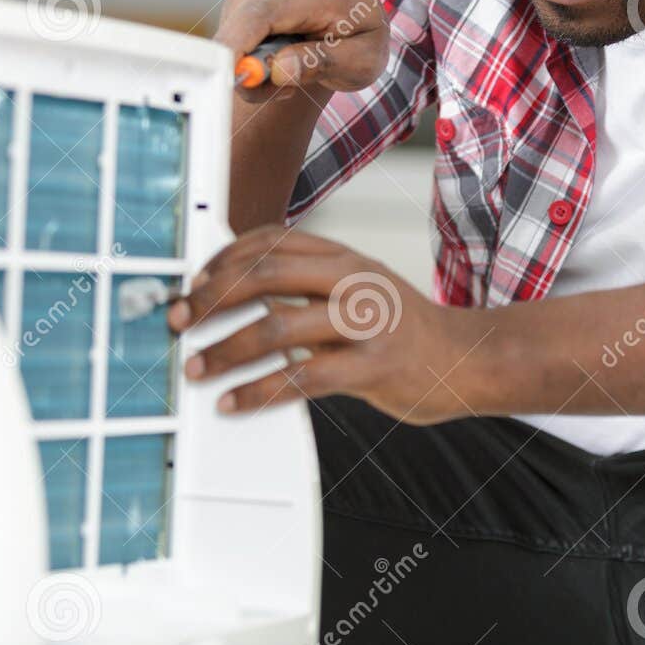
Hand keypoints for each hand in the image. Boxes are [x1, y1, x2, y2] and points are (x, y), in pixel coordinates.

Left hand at [168, 226, 495, 423]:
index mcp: (343, 257)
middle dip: (211, 299)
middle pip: (266, 274)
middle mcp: (353, 280)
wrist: (466, 359)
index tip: (190, 284)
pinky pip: (303, 379)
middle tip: (178, 321)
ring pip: (279, 327)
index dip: (222, 260)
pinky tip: (234, 403)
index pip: (270, 241)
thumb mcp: (358, 288)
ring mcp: (367, 321)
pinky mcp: (375, 366)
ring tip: (196, 367)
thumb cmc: (402, 328)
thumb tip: (234, 293)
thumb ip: (307, 285)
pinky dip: (259, 392)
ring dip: (226, 349)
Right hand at [217, 0, 387, 99]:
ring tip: (289, 70)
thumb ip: (323, 63)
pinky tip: (276, 55)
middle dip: (247, 70)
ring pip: (231, 33)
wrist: (356, 20)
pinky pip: (230, 32)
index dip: (236, 46)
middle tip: (281, 91)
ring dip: (250, 66)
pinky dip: (245, 55)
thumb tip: (279, 70)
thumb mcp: (360, 62)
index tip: (228, 79)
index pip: (263, 14)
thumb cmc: (362, 42)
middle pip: (240, 26)